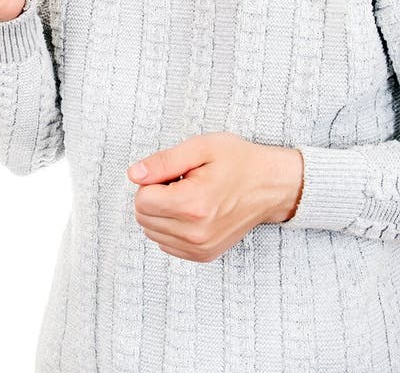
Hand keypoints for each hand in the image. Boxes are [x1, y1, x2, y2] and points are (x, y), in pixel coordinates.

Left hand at [127, 131, 303, 262]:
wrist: (271, 186)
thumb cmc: (238, 161)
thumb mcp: (200, 148)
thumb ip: (163, 162)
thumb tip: (133, 174)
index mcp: (194, 205)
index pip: (142, 200)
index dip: (153, 181)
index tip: (175, 173)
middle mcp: (196, 233)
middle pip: (143, 218)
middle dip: (155, 196)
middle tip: (182, 182)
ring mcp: (201, 248)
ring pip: (152, 232)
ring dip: (162, 212)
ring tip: (189, 196)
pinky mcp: (204, 255)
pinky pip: (166, 244)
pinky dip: (171, 227)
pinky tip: (192, 212)